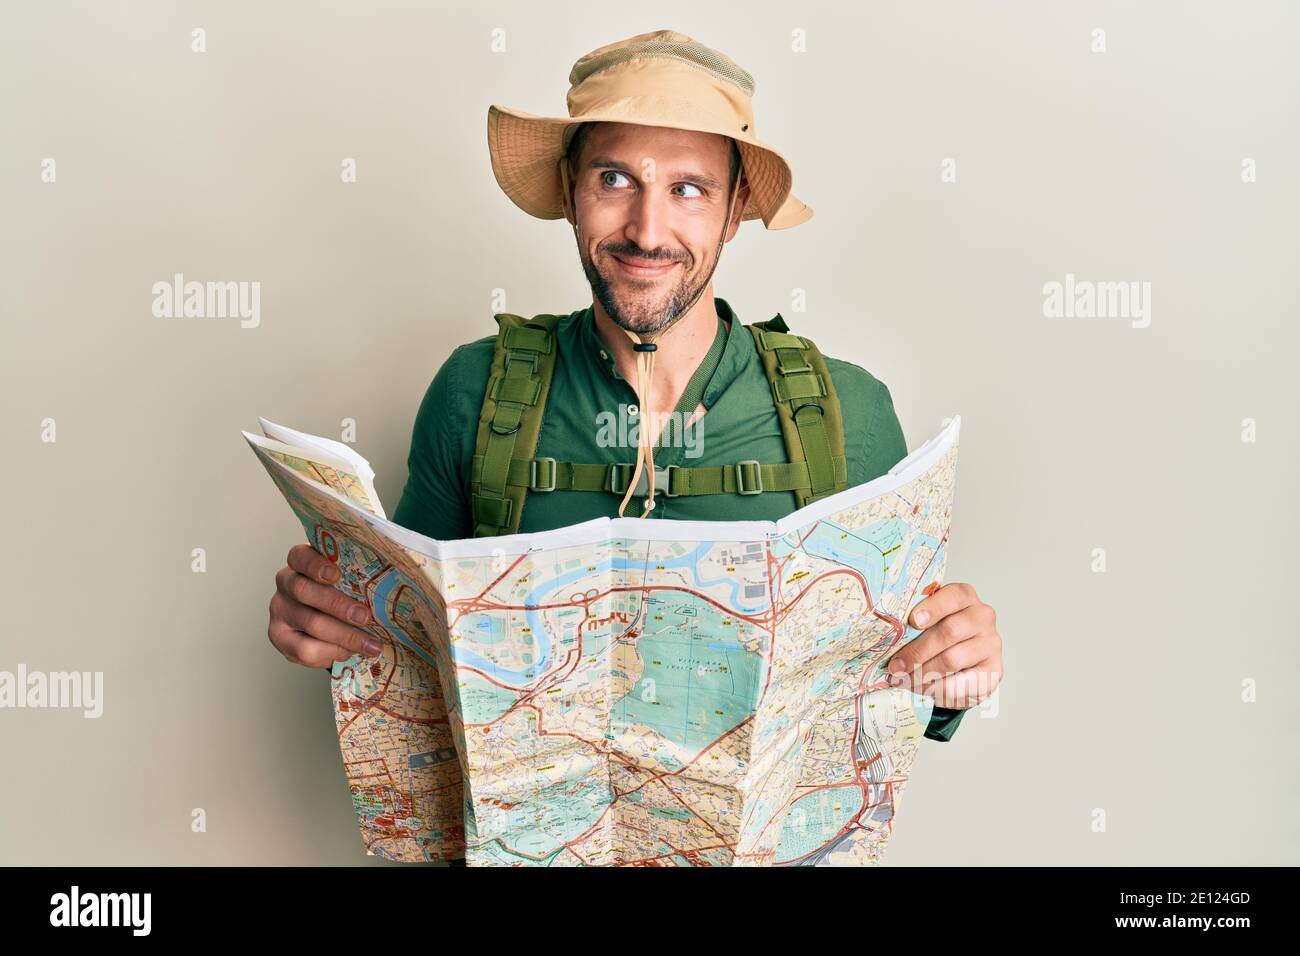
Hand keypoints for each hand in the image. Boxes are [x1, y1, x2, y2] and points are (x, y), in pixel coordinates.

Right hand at [267, 543, 383, 668]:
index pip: (299, 556)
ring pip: (309, 624)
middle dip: (338, 606)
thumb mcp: (346, 578)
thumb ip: (356, 577)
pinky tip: (350, 652)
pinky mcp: (280, 638)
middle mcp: (285, 583)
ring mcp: (279, 611)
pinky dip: (332, 653)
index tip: (336, 574)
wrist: (323, 620)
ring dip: (344, 636)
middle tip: (366, 617)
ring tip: (371, 644)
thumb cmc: (341, 592)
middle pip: (303, 591)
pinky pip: (304, 650)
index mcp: (300, 561)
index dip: (315, 565)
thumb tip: (391, 586)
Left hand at [886, 582, 1001, 708]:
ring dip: (923, 673)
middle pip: (949, 632)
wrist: (960, 667)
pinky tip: (925, 689)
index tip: (913, 621)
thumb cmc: (937, 638)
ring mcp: (991, 643)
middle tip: (895, 667)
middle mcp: (982, 616)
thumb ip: (913, 625)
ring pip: (952, 659)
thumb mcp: (926, 624)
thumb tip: (886, 638)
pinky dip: (938, 689)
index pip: (952, 596)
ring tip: (904, 681)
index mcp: (964, 596)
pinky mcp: (994, 670)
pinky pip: (962, 684)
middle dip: (917, 652)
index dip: (932, 608)